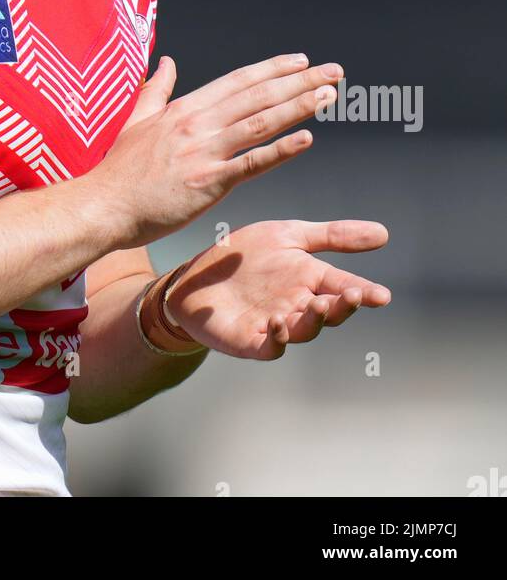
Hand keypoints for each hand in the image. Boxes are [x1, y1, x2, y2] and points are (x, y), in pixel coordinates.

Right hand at [91, 53, 343, 247]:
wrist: (103, 205)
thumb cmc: (119, 170)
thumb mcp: (137, 119)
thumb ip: (156, 89)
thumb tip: (167, 61)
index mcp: (185, 107)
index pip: (239, 80)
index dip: (273, 69)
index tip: (301, 61)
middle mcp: (199, 122)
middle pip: (259, 95)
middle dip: (300, 81)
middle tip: (334, 72)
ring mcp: (204, 151)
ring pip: (261, 122)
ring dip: (299, 107)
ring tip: (329, 96)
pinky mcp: (208, 182)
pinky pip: (251, 163)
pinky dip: (280, 150)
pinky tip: (307, 140)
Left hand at [164, 218, 390, 359]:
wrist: (195, 276)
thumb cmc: (245, 256)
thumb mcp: (288, 235)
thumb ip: (332, 235)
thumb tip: (384, 233)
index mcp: (309, 279)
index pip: (343, 287)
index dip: (364, 293)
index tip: (382, 296)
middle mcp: (298, 305)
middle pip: (328, 312)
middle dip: (343, 307)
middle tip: (354, 295)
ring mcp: (276, 325)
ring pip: (305, 330)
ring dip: (314, 320)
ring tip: (318, 305)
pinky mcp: (251, 340)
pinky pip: (271, 345)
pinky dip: (279, 338)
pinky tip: (279, 321)